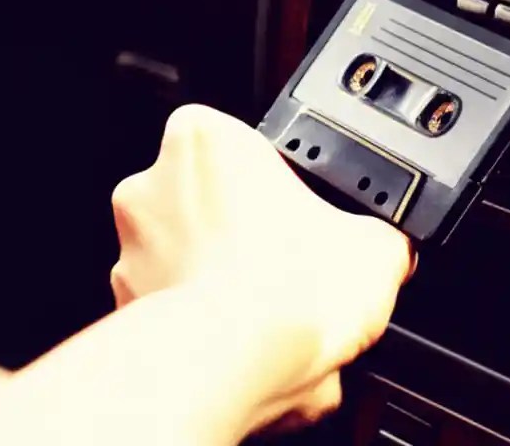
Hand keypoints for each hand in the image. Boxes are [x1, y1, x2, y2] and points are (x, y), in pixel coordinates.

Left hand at [109, 104, 412, 431]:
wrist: (236, 370)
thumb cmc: (287, 291)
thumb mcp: (376, 246)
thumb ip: (379, 235)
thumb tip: (386, 248)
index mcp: (204, 140)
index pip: (243, 141)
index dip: (282, 178)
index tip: (307, 209)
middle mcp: (150, 188)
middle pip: (215, 202)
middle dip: (252, 232)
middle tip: (299, 263)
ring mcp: (129, 255)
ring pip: (193, 259)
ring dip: (229, 279)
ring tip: (280, 312)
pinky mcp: (123, 314)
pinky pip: (179, 311)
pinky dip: (211, 325)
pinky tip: (254, 343)